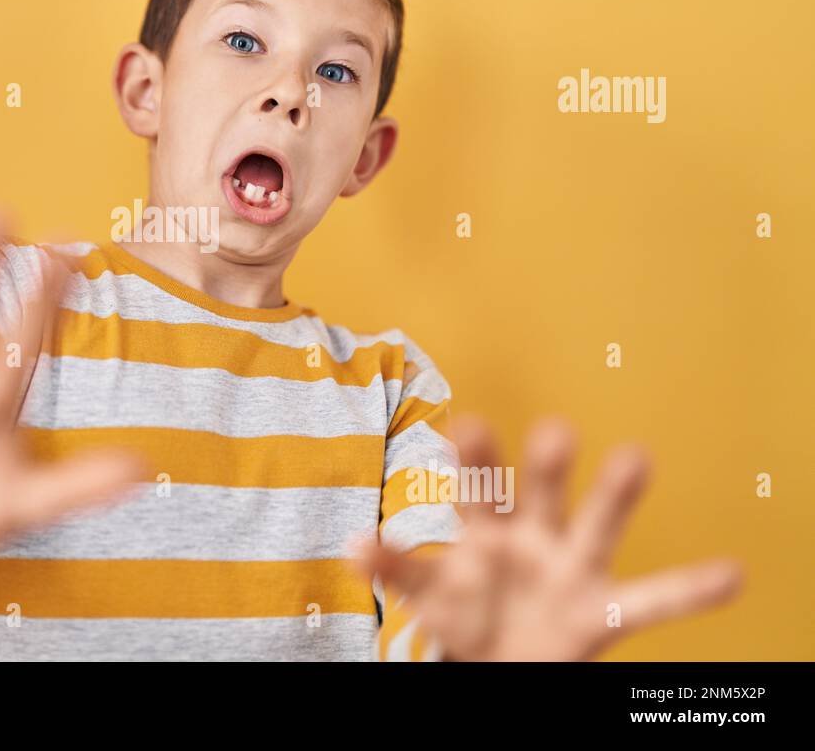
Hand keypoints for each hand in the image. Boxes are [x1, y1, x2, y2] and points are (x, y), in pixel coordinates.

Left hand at [351, 414, 743, 660]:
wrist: (500, 656)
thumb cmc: (464, 607)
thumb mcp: (427, 591)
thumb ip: (396, 569)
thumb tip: (348, 547)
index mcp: (484, 526)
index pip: (474, 490)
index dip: (472, 462)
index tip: (465, 423)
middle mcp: (533, 535)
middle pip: (541, 493)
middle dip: (547, 465)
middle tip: (554, 429)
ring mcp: (571, 568)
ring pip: (597, 526)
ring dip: (616, 496)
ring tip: (636, 457)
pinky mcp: (601, 610)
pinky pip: (651, 601)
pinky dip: (689, 589)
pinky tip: (731, 572)